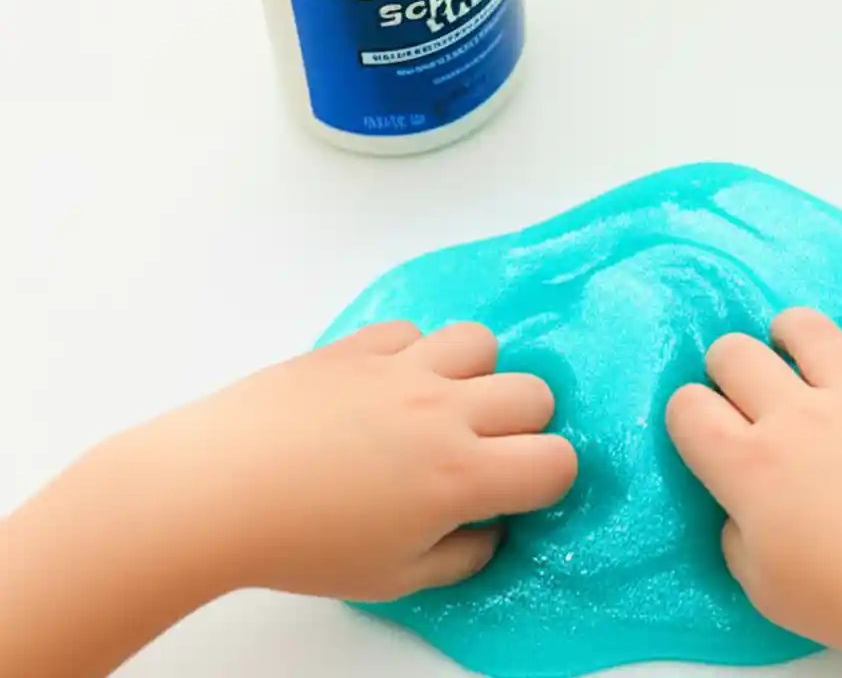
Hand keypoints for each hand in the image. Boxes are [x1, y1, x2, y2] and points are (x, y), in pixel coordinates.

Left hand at [116, 321, 578, 600]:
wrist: (215, 489)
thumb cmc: (301, 544)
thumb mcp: (394, 579)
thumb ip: (462, 556)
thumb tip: (488, 531)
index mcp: (461, 475)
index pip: (558, 460)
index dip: (548, 480)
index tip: (515, 493)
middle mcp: (444, 411)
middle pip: (535, 392)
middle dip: (524, 425)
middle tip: (483, 450)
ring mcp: (401, 370)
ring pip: (481, 342)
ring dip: (475, 375)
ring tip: (440, 405)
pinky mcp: (357, 346)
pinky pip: (414, 331)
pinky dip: (413, 356)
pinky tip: (384, 389)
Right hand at [666, 306, 841, 676]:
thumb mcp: (765, 590)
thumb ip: (737, 538)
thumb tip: (744, 508)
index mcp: (749, 467)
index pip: (688, 409)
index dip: (688, 414)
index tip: (707, 432)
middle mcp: (797, 416)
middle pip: (735, 354)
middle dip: (728, 366)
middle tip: (749, 393)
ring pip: (808, 328)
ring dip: (791, 332)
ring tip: (798, 351)